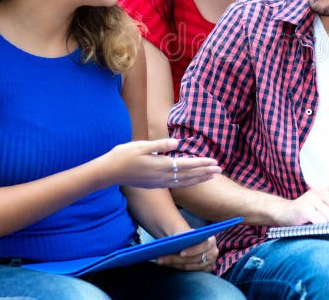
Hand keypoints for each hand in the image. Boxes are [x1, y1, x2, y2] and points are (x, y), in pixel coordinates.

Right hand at [103, 138, 220, 188]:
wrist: (108, 172)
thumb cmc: (123, 155)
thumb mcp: (141, 146)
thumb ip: (160, 144)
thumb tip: (178, 143)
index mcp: (160, 165)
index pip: (186, 165)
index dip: (201, 164)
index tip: (214, 162)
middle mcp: (162, 176)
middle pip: (189, 176)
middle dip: (205, 172)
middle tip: (220, 170)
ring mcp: (158, 182)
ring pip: (184, 182)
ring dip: (199, 179)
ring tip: (211, 176)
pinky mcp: (155, 185)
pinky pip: (176, 185)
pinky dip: (188, 183)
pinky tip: (192, 181)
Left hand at [157, 235, 217, 271]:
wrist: (190, 242)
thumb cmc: (188, 236)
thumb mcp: (187, 233)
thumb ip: (186, 234)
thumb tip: (180, 237)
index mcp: (211, 240)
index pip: (203, 245)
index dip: (192, 250)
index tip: (180, 253)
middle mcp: (213, 253)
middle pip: (194, 259)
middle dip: (176, 259)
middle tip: (161, 258)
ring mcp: (209, 263)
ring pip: (189, 266)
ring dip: (174, 264)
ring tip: (161, 261)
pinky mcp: (204, 271)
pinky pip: (189, 271)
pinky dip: (177, 267)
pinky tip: (167, 265)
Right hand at [271, 186, 328, 225]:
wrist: (284, 213)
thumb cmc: (307, 211)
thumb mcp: (324, 205)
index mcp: (326, 188)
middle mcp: (319, 191)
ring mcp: (312, 199)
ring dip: (328, 227)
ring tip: (320, 226)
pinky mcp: (305, 209)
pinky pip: (321, 222)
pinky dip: (320, 228)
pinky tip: (314, 227)